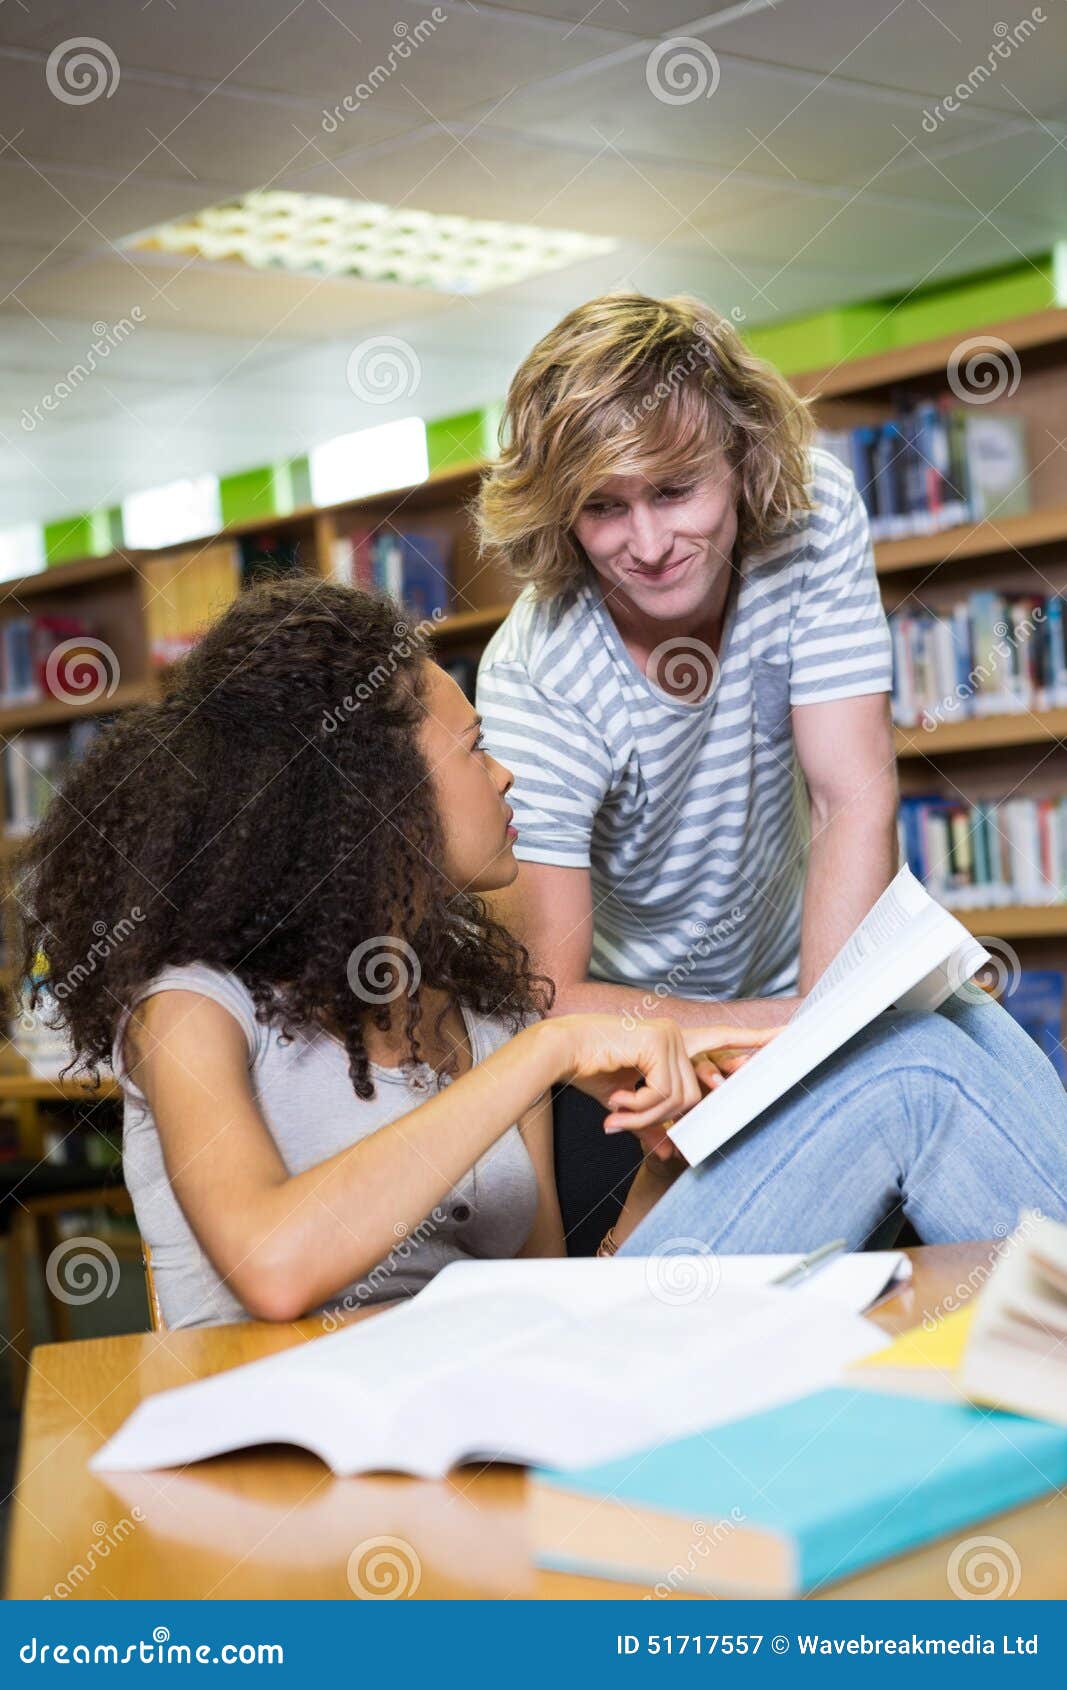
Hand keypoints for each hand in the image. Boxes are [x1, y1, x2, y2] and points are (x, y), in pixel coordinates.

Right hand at [549, 1015, 779, 1147]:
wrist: (560, 1052)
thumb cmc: (590, 1072)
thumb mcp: (626, 1104)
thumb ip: (652, 1122)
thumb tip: (670, 1153)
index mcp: (674, 1043)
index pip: (722, 1040)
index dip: (755, 1039)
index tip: (788, 1034)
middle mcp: (677, 1034)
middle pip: (694, 1094)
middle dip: (659, 1117)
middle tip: (621, 1122)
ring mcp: (670, 1035)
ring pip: (679, 1098)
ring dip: (644, 1114)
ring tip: (615, 1112)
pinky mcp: (659, 1041)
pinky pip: (664, 1093)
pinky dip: (640, 1107)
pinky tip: (617, 1101)